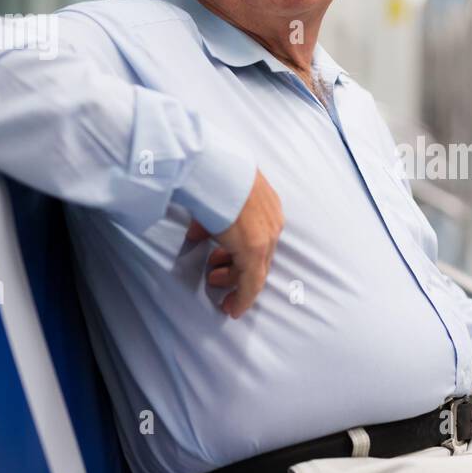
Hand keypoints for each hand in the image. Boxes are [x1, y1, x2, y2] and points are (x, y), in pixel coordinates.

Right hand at [187, 169, 282, 317]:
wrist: (209, 164)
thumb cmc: (209, 171)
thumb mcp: (217, 192)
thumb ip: (214, 214)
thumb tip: (199, 230)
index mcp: (267, 203)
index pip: (259, 236)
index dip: (244, 252)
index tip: (227, 262)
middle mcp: (272, 221)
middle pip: (259, 254)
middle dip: (236, 267)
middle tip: (215, 274)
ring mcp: (265, 237)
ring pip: (255, 270)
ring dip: (234, 279)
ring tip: (213, 281)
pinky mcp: (254, 250)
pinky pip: (252, 282)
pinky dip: (243, 297)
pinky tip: (232, 308)